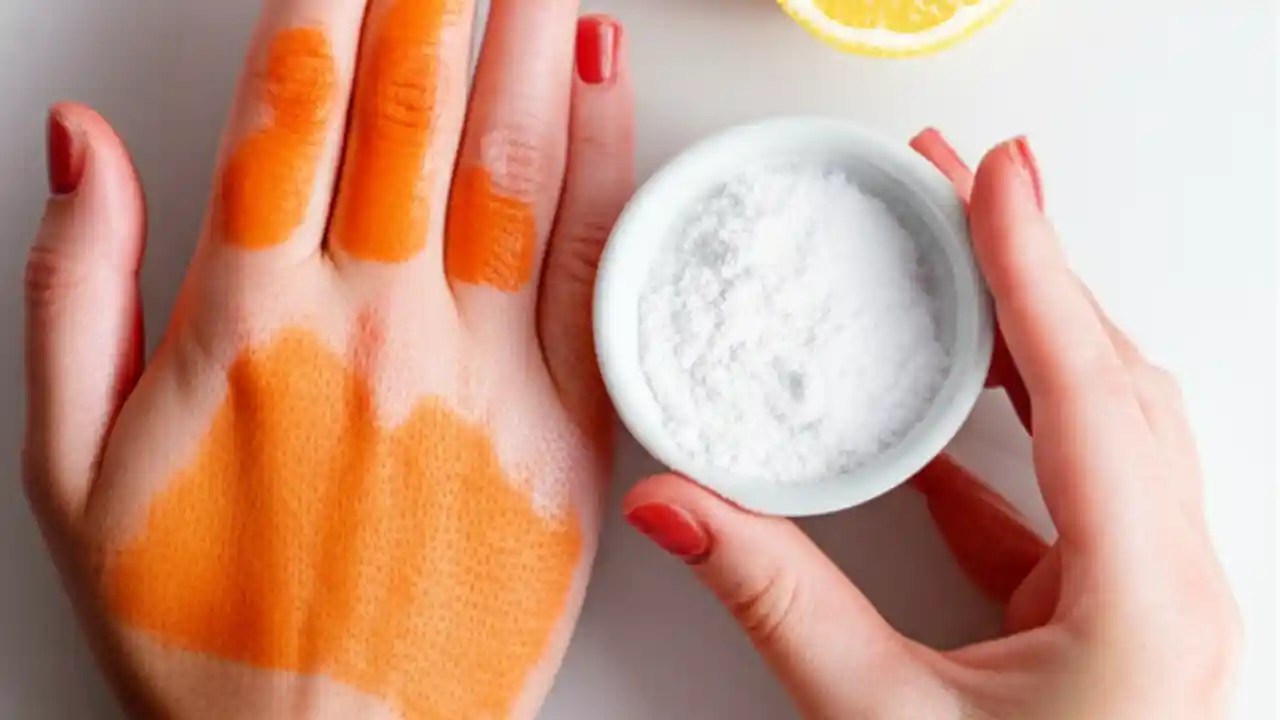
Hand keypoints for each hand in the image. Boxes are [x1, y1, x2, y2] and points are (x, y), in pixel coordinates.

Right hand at [24, 3, 631, 717]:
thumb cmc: (200, 627)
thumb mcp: (68, 468)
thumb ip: (73, 289)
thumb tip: (77, 141)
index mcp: (250, 321)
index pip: (290, 106)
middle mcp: (375, 325)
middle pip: (412, 111)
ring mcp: (483, 371)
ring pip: (509, 163)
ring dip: (523, 39)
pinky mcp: (568, 426)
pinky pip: (589, 268)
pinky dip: (601, 159)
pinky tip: (602, 78)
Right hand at [623, 133, 1240, 718]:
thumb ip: (776, 604)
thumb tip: (678, 504)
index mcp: (1143, 597)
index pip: (1092, 390)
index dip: (1036, 265)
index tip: (995, 175)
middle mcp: (1171, 579)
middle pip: (1111, 380)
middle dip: (1029, 271)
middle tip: (955, 188)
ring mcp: (1152, 592)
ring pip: (1104, 424)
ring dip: (1026, 341)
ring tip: (953, 268)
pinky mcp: (1114, 610)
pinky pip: (1066, 491)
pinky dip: (1005, 436)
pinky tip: (942, 413)